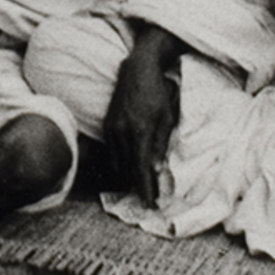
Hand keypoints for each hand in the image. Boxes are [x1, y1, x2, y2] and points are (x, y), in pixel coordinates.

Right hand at [101, 48, 179, 206]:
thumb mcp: (167, 118)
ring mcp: (112, 129)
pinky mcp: (107, 126)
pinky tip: (130, 167)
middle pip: (128, 170)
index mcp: (139, 131)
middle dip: (138, 186)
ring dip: (129, 176)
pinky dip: (122, 163)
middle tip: (149, 198)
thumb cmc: (158, 93)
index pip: (141, 168)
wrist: (137, 71)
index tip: (151, 203)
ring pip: (118, 163)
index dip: (146, 188)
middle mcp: (122, 133)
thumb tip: (158, 170)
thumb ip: (160, 145)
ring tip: (141, 185)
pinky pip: (113, 152)